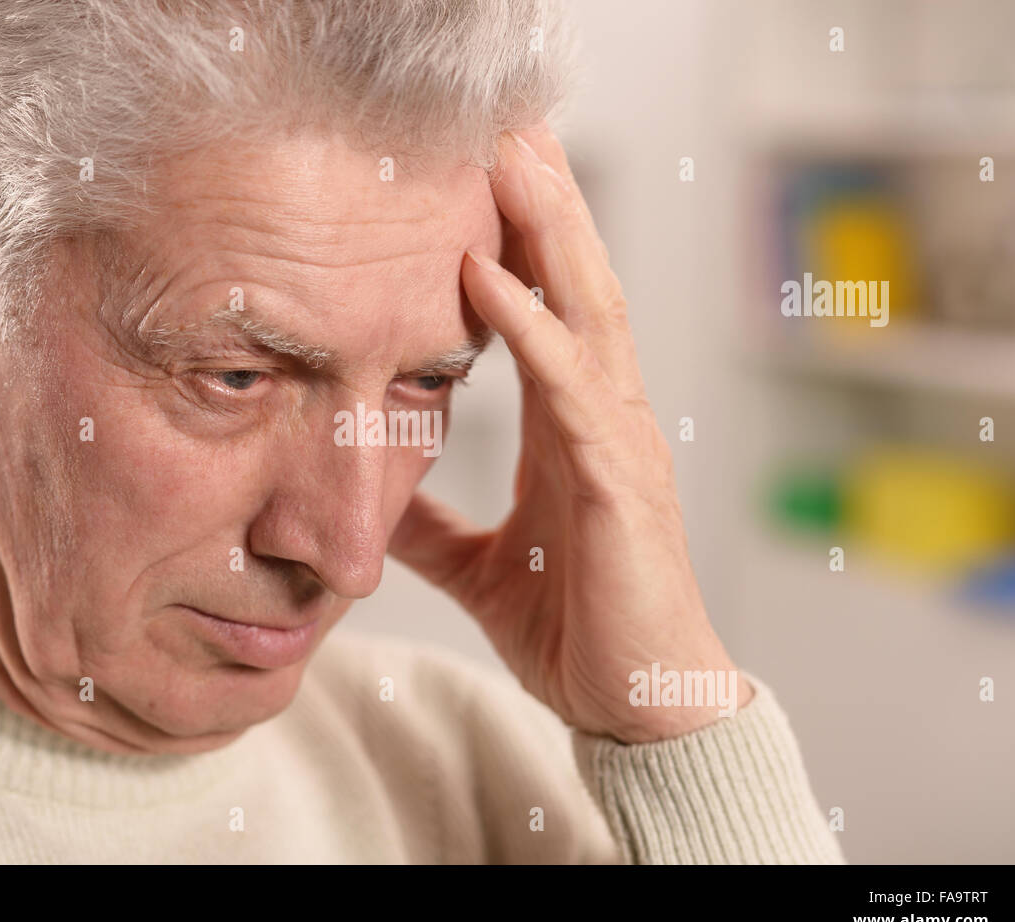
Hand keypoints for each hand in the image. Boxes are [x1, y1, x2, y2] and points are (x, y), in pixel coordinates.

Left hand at [389, 123, 752, 742]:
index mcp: (573, 428)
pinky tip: (485, 274)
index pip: (551, 308)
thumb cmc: (578, 628)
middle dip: (544, 200)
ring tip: (507, 153)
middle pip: (575, 282)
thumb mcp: (481, 565)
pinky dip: (529, 324)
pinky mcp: (617, 480)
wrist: (639, 705)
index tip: (486, 174)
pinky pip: (567, 385)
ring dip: (544, 227)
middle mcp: (603, 416)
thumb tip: (375, 496)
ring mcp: (618, 440)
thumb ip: (433, 523)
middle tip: (509, 124)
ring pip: (584, 308)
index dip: (525, 237)